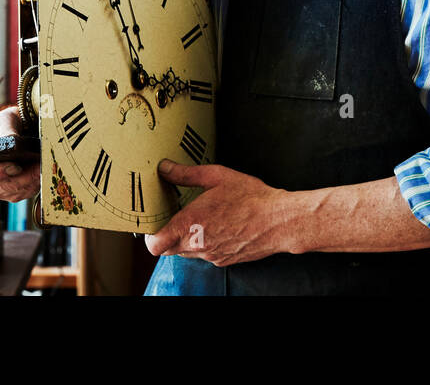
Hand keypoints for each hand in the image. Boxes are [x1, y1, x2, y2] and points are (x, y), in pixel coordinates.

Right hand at [0, 107, 40, 202]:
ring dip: (32, 180)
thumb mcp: (3, 121)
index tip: (16, 166)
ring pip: (14, 192)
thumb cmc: (5, 124)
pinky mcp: (10, 193)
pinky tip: (45, 171)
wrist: (16, 130)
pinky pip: (23, 193)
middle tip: (42, 166)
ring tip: (47, 166)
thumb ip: (5, 131)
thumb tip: (11, 141)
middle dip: (23, 177)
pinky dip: (36, 183)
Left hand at [144, 160, 302, 266]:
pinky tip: (221, 226)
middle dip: (169, 233)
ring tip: (204, 218)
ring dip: (188, 238)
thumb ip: (186, 174)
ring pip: (186, 252)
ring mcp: (209, 255)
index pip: (154, 244)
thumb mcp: (218, 176)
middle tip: (178, 214)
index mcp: (190, 224)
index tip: (156, 220)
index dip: (151, 235)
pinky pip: (205, 254)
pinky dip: (206, 242)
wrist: (278, 221)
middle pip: (168, 248)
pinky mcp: (222, 261)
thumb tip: (165, 168)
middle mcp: (196, 244)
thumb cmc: (250, 197)